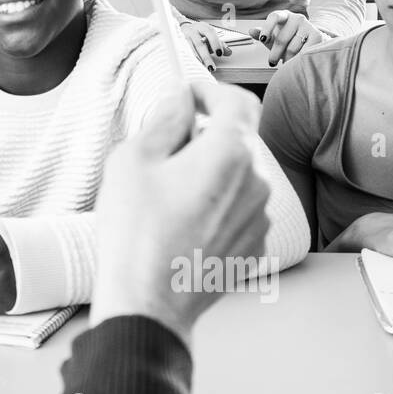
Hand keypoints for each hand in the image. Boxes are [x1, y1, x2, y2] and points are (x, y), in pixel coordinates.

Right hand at [90, 81, 270, 338]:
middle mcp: (256, 182)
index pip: (237, 99)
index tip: (190, 93)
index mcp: (229, 153)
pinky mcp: (253, 246)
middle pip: (235, 140)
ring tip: (166, 197)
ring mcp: (258, 218)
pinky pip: (237, 210)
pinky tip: (180, 224)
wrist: (148, 304)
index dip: (211, 89)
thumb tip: (180, 98)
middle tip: (161, 154)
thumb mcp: (133, 160)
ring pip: (236, 176)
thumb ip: (164, 118)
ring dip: (208, 174)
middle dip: (202, 138)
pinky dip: (215, 206)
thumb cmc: (137, 235)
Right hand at [178, 19, 227, 71]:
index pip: (210, 33)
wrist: (181, 27)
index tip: (219, 54)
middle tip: (212, 67)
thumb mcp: (209, 35)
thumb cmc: (198, 32)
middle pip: (199, 44)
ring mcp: (184, 37)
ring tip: (202, 67)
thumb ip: (219, 44)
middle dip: (206, 57)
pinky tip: (192, 64)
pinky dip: (188, 58)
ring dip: (196, 59)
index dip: (215, 43)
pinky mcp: (178, 42)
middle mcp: (193, 31)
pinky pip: (182, 51)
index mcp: (203, 27)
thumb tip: (228, 52)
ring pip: (190, 48)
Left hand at [250, 10, 323, 64]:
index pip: (274, 17)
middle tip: (271, 63)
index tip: (263, 40)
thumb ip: (261, 34)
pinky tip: (295, 62)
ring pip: (292, 48)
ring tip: (285, 63)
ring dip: (286, 59)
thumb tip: (251, 31)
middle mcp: (296, 17)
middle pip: (281, 39)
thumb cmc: (286, 38)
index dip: (267, 28)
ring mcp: (308, 25)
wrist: (308, 40)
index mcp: (283, 15)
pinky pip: (304, 51)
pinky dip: (298, 59)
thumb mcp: (272, 37)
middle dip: (274, 54)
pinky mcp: (317, 35)